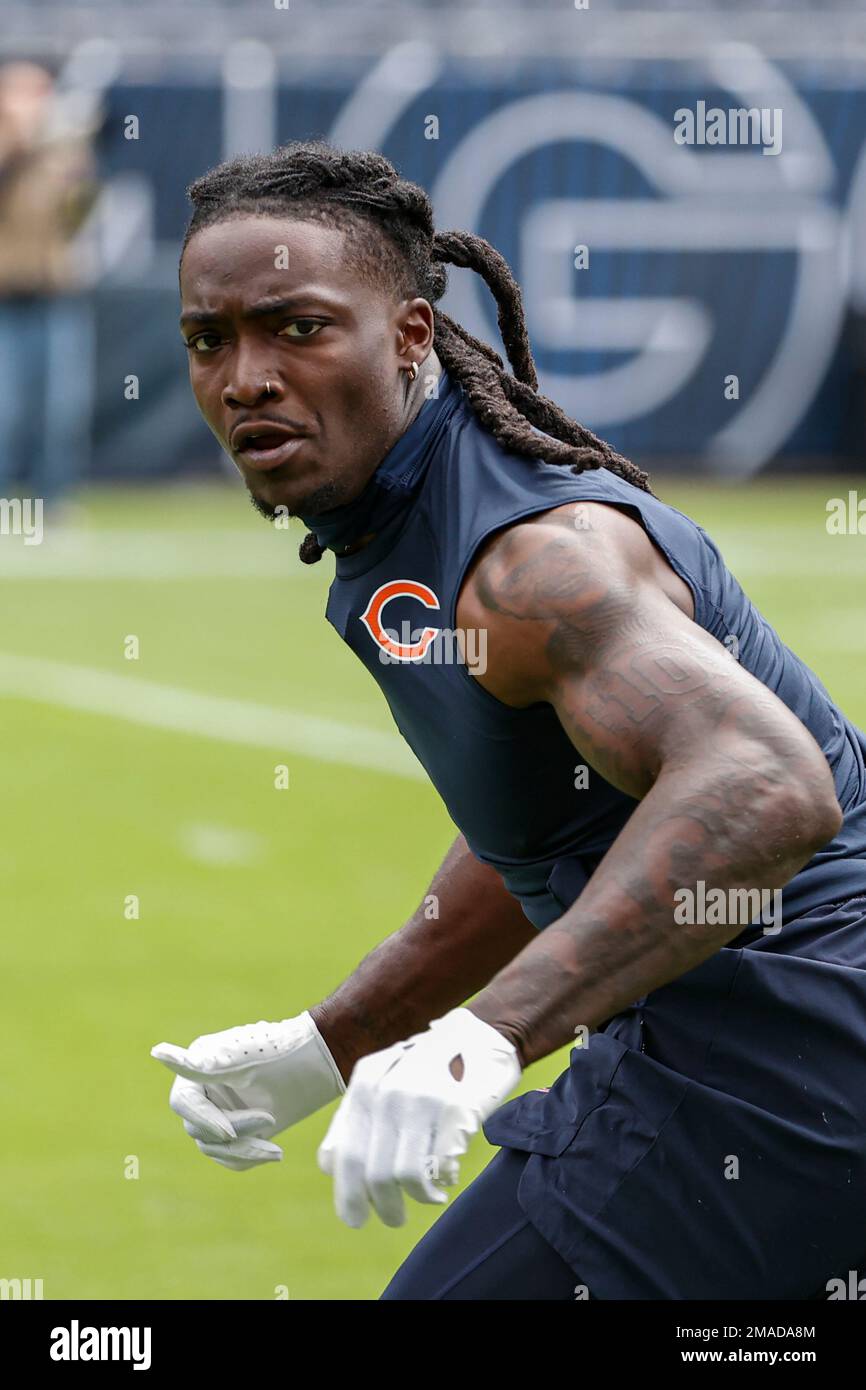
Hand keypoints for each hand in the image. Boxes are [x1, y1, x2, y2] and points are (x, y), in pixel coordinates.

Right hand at [151, 1012, 344, 1170]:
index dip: (203, 1120)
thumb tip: (156, 1052)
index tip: (228, 1132)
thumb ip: (197, 1065)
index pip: (183, 1104)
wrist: (321, 1058)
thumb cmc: (280, 1051)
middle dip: (234, 1131)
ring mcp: (223, 1112)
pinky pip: (232, 1158)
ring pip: (214, 1148)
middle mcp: (205, 1091)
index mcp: (199, 1068)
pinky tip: (274, 1152)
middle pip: (199, 1130)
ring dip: (244, 1149)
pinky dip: (250, 1158)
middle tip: (270, 1118)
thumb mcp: (239, 1059)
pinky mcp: (241, 1131)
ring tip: (275, 1149)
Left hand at [317, 1007, 520, 1227]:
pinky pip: (442, 1166)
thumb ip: (356, 1117)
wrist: (484, 1033)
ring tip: (429, 1197)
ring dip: (417, 1197)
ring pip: (407, 1175)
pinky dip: (444, 1181)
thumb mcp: (384, 1078)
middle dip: (384, 1207)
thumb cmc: (430, 1066)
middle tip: (394, 1219)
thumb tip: (329, 1166)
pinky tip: (448, 1176)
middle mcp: (388, 1090)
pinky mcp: (457, 1109)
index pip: (344, 1153)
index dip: (347, 1193)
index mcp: (365, 1083)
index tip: (355, 1216)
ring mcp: (422, 1099)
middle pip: (374, 1171)